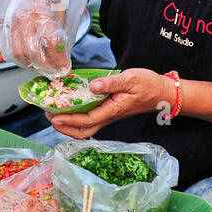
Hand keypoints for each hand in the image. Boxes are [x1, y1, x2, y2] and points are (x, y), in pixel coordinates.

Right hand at [7, 5, 69, 73]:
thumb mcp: (59, 9)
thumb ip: (60, 31)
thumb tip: (63, 55)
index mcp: (40, 11)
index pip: (50, 40)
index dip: (58, 58)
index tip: (64, 67)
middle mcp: (23, 19)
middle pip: (33, 51)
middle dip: (46, 66)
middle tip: (55, 71)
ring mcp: (12, 25)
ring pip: (20, 54)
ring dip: (33, 66)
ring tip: (44, 69)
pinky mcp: (5, 30)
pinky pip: (11, 51)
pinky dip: (22, 61)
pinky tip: (32, 63)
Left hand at [47, 67, 178, 138]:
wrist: (163, 93)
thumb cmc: (148, 85)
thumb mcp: (131, 79)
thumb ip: (111, 83)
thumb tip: (93, 86)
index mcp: (113, 110)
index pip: (87, 120)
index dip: (69, 120)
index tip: (53, 117)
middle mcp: (109, 116)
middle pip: (83, 131)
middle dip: (64, 127)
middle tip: (49, 116)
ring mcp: (109, 116)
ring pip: (86, 128)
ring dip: (69, 124)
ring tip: (55, 113)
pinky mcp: (110, 112)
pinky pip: (91, 120)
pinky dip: (77, 118)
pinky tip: (70, 108)